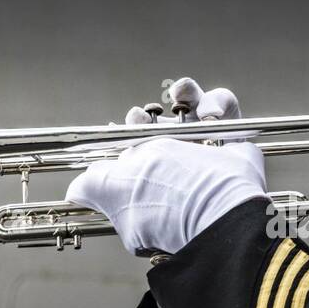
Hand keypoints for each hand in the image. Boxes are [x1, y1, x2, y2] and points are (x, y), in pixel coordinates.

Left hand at [66, 79, 266, 254]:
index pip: (137, 145)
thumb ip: (92, 184)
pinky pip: (227, 109)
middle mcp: (179, 162)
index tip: (130, 119)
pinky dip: (217, 103)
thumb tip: (74, 191)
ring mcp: (207, 151)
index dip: (131, 128)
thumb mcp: (113, 191)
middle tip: (155, 109)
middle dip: (157, 111)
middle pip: (165, 124)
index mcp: (150, 175)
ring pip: (195, 109)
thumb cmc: (164, 202)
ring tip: (183, 98)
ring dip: (188, 96)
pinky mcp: (234, 141)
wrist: (215, 211)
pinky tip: (211, 115)